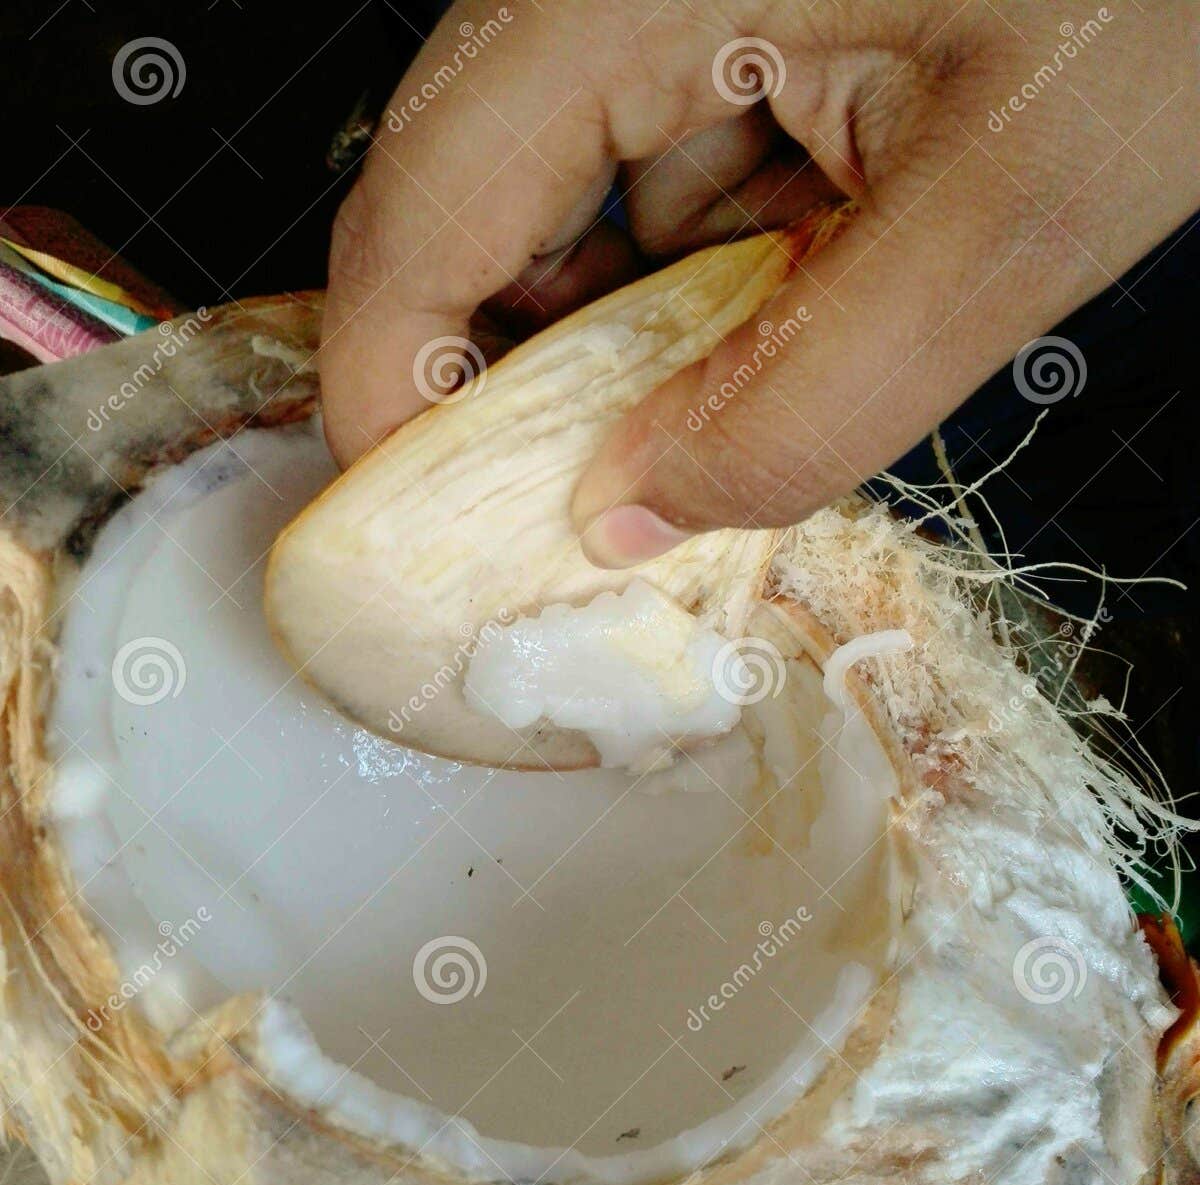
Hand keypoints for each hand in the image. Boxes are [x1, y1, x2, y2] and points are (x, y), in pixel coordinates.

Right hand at [322, 0, 1196, 565]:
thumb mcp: (1008, 219)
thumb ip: (807, 399)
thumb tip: (634, 518)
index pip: (426, 204)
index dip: (390, 382)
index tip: (406, 522)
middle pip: (470, 193)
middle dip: (511, 369)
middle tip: (568, 505)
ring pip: (571, 184)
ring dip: (625, 320)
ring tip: (724, 394)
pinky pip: (662, 149)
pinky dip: (701, 256)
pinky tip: (789, 292)